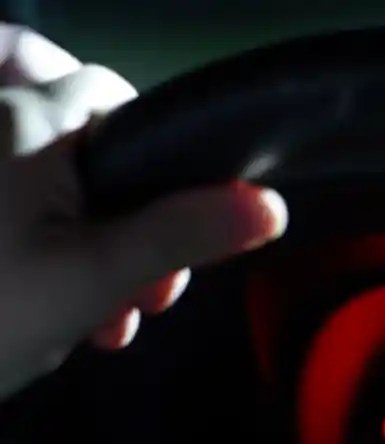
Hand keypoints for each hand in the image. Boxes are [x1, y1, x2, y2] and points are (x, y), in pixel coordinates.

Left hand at [0, 26, 286, 398]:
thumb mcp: (94, 281)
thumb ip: (181, 235)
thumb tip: (269, 207)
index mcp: (26, 127)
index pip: (110, 95)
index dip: (158, 158)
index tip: (174, 230)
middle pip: (87, 150)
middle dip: (130, 222)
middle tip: (142, 297)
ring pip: (54, 189)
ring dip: (94, 250)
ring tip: (103, 316)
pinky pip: (23, 209)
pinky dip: (50, 252)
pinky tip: (64, 311)